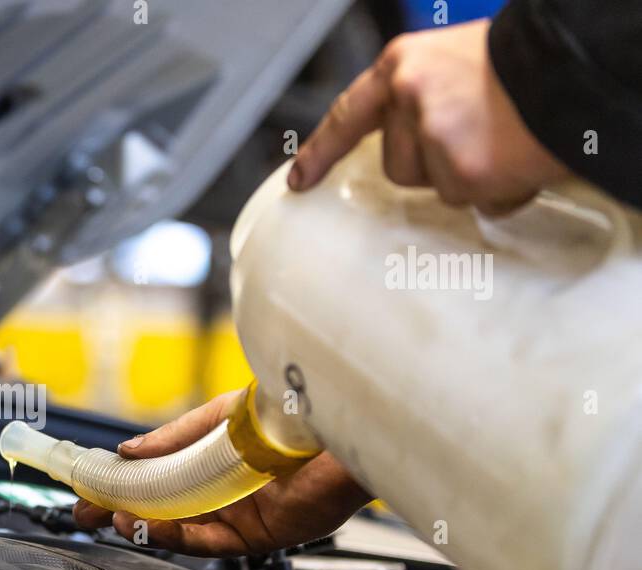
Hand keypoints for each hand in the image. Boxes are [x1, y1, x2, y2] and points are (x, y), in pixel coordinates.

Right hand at [72, 390, 372, 555]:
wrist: (335, 431)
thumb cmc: (287, 416)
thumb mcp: (217, 419)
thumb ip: (174, 437)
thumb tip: (129, 449)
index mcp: (210, 462)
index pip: (157, 480)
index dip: (123, 486)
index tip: (90, 488)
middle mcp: (221, 491)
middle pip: (162, 510)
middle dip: (122, 513)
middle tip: (87, 514)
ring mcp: (237, 515)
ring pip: (181, 529)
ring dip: (145, 526)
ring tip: (115, 517)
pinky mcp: (257, 536)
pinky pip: (209, 543)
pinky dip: (177, 537)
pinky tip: (150, 527)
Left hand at [288, 19, 567, 215]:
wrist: (573, 68)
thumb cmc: (522, 68)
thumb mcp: (455, 65)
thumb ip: (422, 98)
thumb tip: (408, 146)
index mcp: (401, 66)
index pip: (346, 115)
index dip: (321, 151)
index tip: (300, 180)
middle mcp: (407, 99)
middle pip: (396, 164)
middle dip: (433, 163)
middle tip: (479, 134)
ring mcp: (431, 136)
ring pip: (433, 185)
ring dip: (465, 175)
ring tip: (501, 142)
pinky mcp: (460, 171)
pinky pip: (471, 200)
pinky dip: (497, 189)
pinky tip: (516, 159)